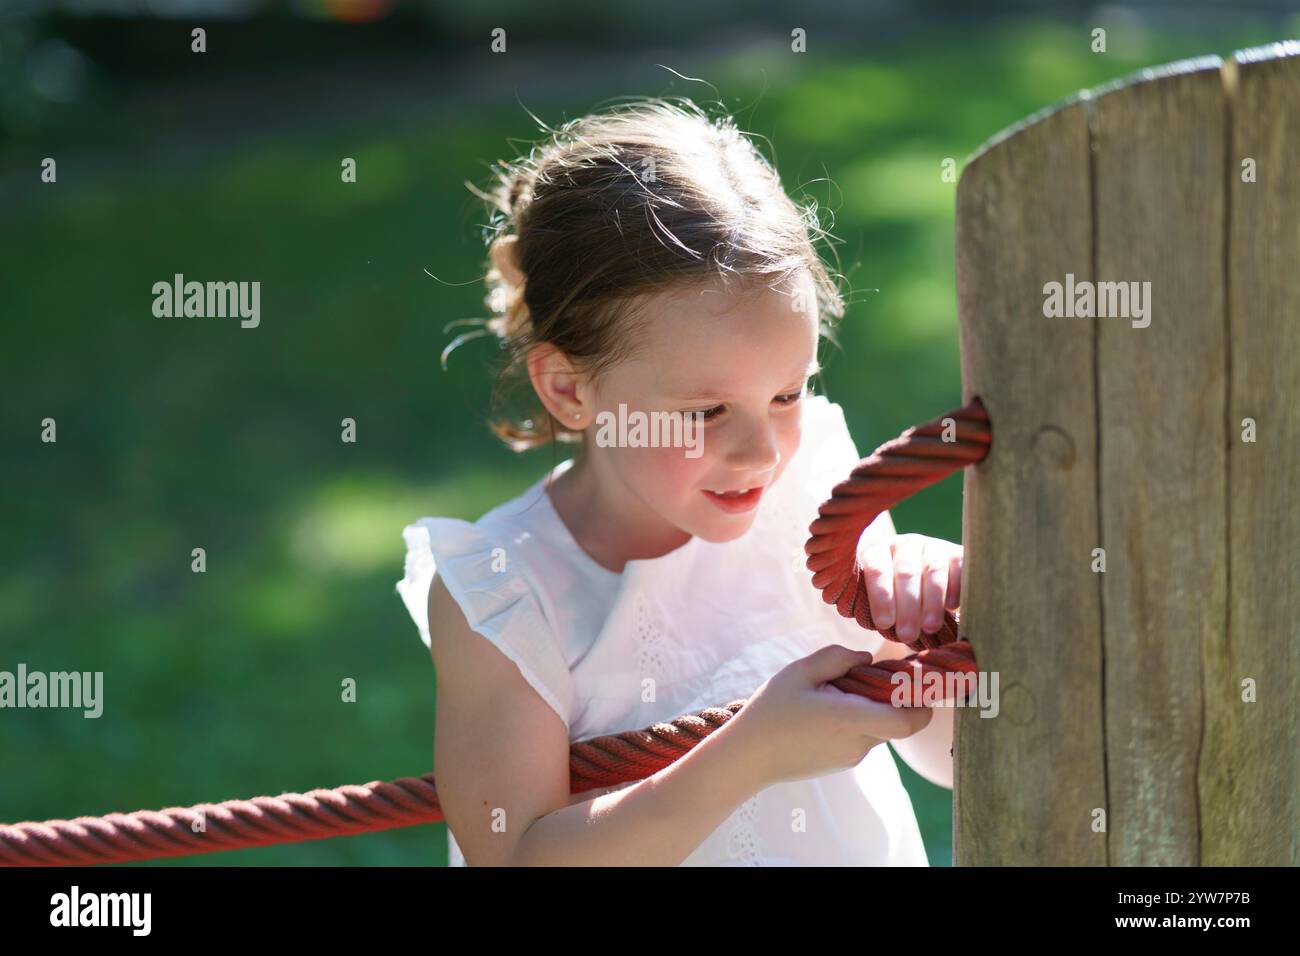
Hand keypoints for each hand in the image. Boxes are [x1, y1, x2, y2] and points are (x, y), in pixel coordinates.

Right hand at [727, 645, 932, 786]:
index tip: (914, 681)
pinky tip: (823, 711)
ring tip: (832, 693)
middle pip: (896, 720)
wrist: (748, 756)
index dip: (922, 703)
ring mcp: (851, 757)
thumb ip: (838, 658)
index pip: (909, 721)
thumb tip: (867, 659)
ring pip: (878, 728)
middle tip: (863, 676)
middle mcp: (858, 743)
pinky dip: (855, 720)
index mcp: (851, 719)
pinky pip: (861, 737)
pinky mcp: (842, 763)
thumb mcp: (800, 671)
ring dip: (868, 708)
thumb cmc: (772, 711)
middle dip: (890, 697)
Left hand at [857, 533, 961, 641]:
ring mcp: (932, 546)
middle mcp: (905, 544)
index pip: (877, 570)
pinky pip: (959, 568)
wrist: (916, 582)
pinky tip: (952, 608)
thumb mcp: (870, 595)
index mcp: (877, 549)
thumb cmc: (888, 596)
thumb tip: (873, 621)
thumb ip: (867, 604)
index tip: (883, 624)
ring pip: (933, 571)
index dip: (881, 597)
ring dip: (932, 602)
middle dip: (907, 607)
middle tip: (907, 635)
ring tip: (929, 628)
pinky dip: (956, 588)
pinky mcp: (956, 554)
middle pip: (906, 572)